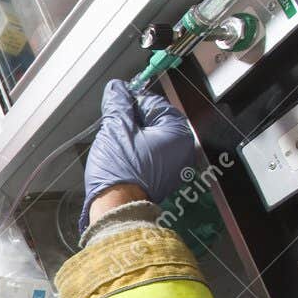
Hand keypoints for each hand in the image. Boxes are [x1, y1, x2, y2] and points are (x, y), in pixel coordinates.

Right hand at [82, 80, 197, 229]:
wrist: (116, 208)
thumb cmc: (120, 170)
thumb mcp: (116, 129)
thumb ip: (119, 103)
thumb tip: (117, 88)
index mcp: (177, 133)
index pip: (155, 103)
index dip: (134, 100)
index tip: (118, 100)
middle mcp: (183, 149)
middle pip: (155, 122)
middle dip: (134, 121)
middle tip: (114, 125)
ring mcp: (175, 166)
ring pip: (152, 139)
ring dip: (134, 137)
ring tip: (116, 144)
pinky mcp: (165, 180)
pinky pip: (152, 157)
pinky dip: (138, 153)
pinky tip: (123, 158)